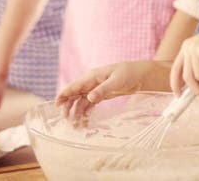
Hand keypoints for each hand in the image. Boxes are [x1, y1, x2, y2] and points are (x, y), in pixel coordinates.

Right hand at [55, 61, 170, 121]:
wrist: (141, 75)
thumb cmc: (129, 73)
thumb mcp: (116, 81)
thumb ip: (102, 90)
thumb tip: (89, 98)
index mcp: (92, 76)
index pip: (75, 85)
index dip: (64, 93)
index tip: (56, 103)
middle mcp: (91, 82)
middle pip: (75, 94)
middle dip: (68, 106)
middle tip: (66, 120)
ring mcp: (96, 88)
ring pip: (81, 101)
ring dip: (77, 112)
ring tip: (75, 125)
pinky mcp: (101, 95)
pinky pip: (90, 104)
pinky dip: (86, 113)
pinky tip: (84, 122)